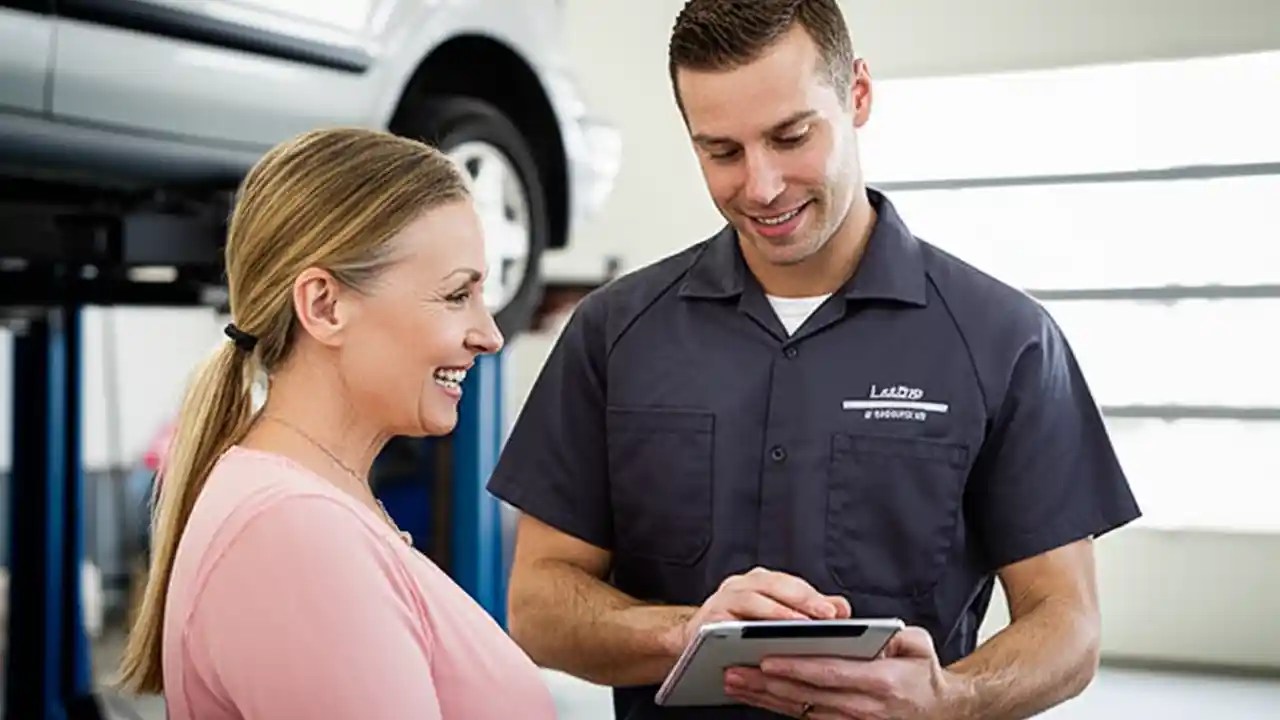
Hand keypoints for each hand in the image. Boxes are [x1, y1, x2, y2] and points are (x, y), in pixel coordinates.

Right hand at [676, 567, 851, 649]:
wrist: (694, 649)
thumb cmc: (740, 634)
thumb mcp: (776, 622)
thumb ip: (808, 612)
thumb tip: (842, 607)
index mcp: (760, 582)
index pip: (791, 583)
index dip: (813, 596)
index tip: (836, 612)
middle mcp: (740, 585)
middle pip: (774, 584)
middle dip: (801, 599)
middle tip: (825, 617)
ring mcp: (721, 600)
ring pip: (752, 597)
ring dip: (777, 612)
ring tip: (800, 625)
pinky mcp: (706, 620)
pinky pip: (727, 620)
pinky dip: (745, 627)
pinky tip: (762, 640)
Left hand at [722, 626, 966, 718]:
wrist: (944, 712)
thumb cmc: (926, 673)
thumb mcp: (918, 644)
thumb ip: (890, 634)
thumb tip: (858, 627)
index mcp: (881, 681)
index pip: (828, 673)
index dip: (794, 667)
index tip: (765, 657)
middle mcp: (864, 707)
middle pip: (805, 695)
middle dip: (765, 683)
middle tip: (732, 670)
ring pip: (800, 710)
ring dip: (764, 698)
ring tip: (734, 683)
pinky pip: (806, 718)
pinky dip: (779, 708)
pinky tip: (756, 696)